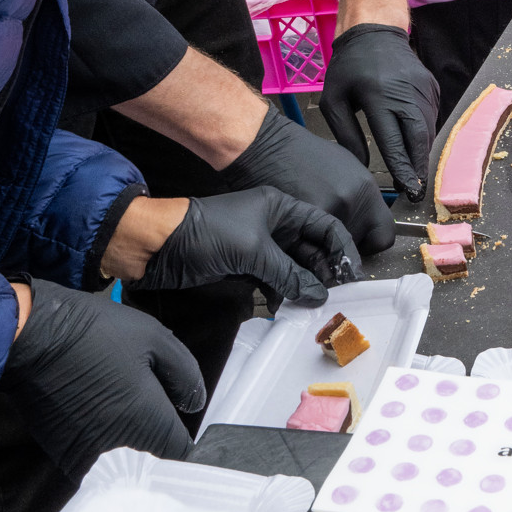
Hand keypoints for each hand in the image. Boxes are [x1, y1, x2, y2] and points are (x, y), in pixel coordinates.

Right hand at [2, 279, 205, 480]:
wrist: (31, 334)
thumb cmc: (96, 332)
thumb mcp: (154, 338)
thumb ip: (184, 374)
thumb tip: (195, 404)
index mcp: (145, 421)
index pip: (179, 452)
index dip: (187, 439)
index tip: (180, 422)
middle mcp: (117, 447)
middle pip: (148, 454)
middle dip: (152, 432)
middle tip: (144, 396)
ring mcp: (84, 452)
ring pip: (118, 453)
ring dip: (122, 434)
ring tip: (114, 395)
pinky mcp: (58, 448)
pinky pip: (89, 450)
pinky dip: (95, 433)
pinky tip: (91, 402)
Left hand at [136, 188, 354, 308]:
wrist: (160, 245)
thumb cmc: (205, 232)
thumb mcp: (254, 251)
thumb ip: (289, 274)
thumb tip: (317, 295)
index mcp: (280, 206)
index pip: (324, 224)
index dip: (341, 248)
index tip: (351, 273)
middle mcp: (274, 224)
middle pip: (312, 247)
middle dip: (324, 270)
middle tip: (334, 294)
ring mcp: (259, 245)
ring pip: (294, 266)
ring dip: (304, 284)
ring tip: (313, 303)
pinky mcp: (245, 265)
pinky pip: (275, 279)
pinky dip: (284, 291)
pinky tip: (289, 305)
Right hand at [224, 104, 390, 253]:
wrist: (267, 146)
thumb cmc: (303, 154)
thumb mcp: (346, 167)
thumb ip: (362, 198)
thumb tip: (368, 223)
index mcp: (366, 189)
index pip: (384, 237)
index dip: (370, 243)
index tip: (359, 241)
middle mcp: (351, 202)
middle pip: (356, 248)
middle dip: (341, 246)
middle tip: (325, 234)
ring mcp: (327, 213)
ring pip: (330, 252)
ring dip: (320, 249)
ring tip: (306, 230)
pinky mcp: (300, 222)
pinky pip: (308, 251)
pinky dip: (300, 247)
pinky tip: (292, 231)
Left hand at [318, 27, 438, 204]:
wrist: (375, 30)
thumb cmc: (349, 66)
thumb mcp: (334, 99)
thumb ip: (346, 134)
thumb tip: (362, 166)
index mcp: (378, 96)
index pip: (394, 140)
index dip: (402, 167)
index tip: (408, 188)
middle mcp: (406, 93)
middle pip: (419, 138)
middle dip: (420, 167)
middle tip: (417, 190)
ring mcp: (424, 88)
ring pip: (429, 130)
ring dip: (423, 154)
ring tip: (416, 174)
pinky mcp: (432, 86)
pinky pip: (432, 117)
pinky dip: (425, 135)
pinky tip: (416, 146)